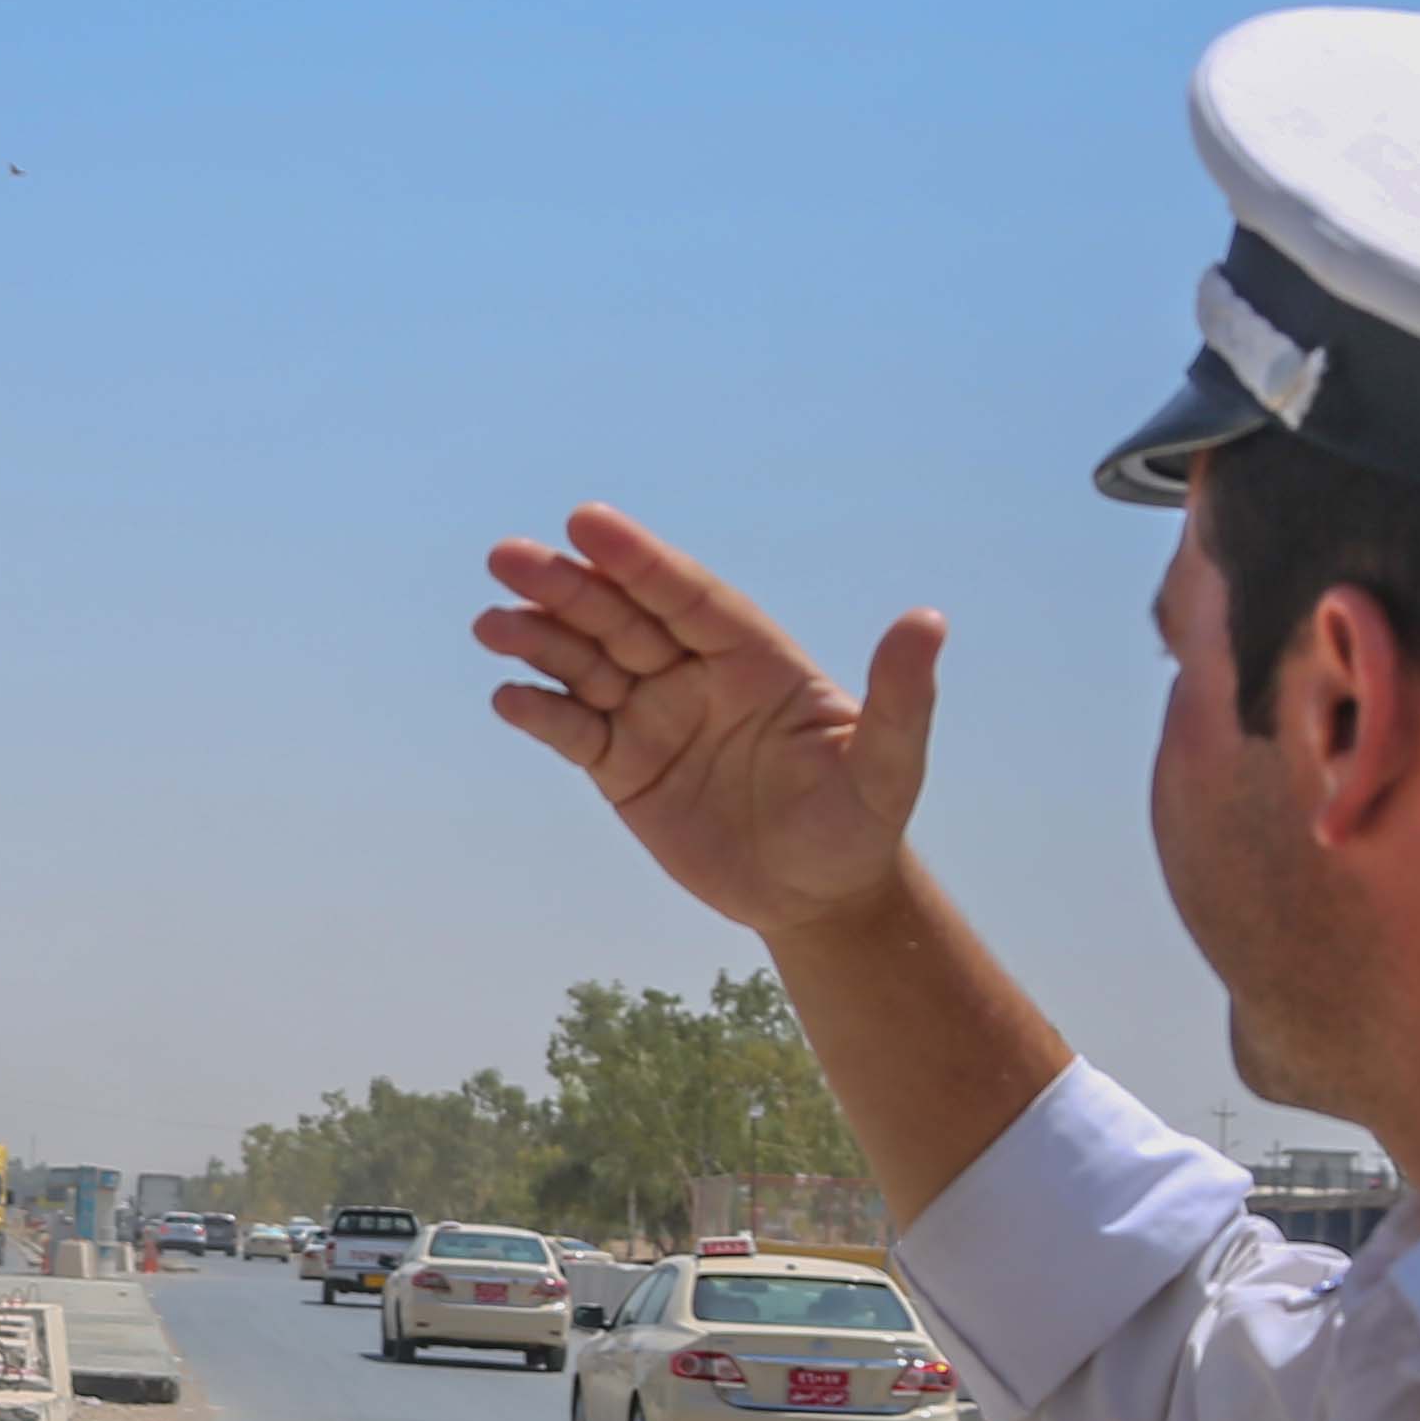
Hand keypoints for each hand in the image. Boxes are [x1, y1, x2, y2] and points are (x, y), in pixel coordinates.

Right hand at [477, 507, 949, 942]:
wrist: (818, 898)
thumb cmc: (859, 824)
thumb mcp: (889, 766)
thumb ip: (901, 697)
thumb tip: (927, 621)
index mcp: (754, 658)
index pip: (688, 596)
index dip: (638, 559)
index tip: (586, 522)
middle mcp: (697, 675)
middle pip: (622, 618)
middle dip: (567, 587)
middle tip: (508, 556)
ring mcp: (654, 718)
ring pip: (586, 665)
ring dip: (538, 641)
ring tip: (492, 624)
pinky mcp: (624, 768)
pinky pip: (574, 731)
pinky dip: (540, 712)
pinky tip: (508, 697)